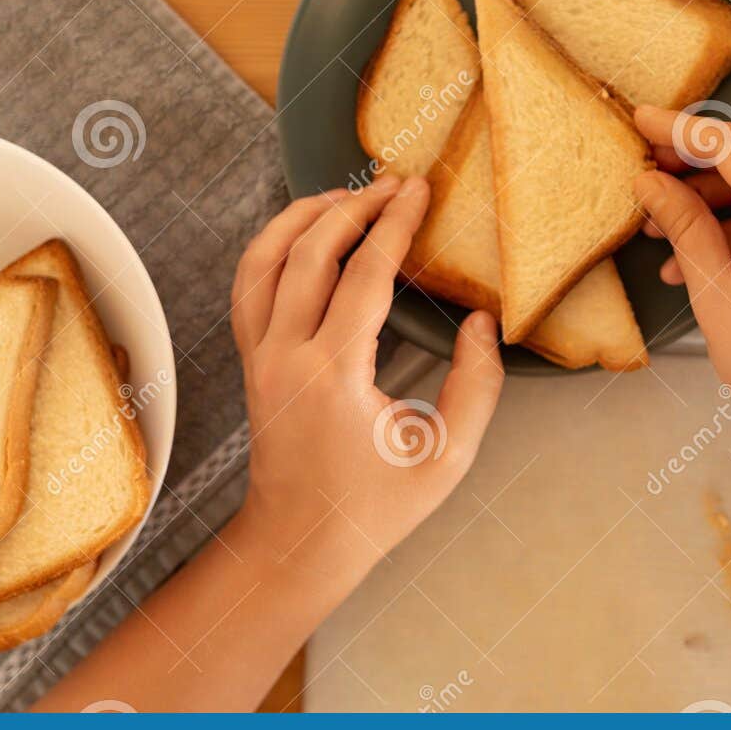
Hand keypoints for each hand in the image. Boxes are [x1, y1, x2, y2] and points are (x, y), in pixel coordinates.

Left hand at [229, 175, 504, 574]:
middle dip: (354, 207)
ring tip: (346, 195)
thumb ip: (476, 386)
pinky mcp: (251, 363)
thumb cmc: (375, 509)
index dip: (395, 226)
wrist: (300, 545)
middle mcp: (286, 357)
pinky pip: (248, 286)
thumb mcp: (448, 458)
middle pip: (310, 254)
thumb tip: (483, 322)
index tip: (419, 190)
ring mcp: (260, 358)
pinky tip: (303, 234)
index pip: (365, 277)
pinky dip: (271, 247)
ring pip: (263, 260)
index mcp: (334, 376)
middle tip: (394, 184)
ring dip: (302, 217)